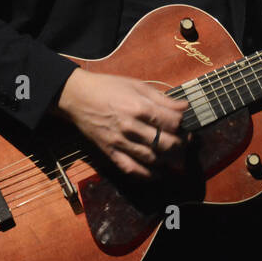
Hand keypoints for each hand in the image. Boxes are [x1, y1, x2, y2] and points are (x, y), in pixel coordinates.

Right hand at [51, 68, 189, 179]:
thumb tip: (184, 107)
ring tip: (175, 157)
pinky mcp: (110, 152)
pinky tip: (157, 174)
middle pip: (165, 143)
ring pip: (151, 158)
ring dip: (167, 161)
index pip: (171, 122)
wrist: (77, 96)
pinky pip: (131, 169)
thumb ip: (162, 98)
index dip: (182, 124)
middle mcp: (131, 127)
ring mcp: (120, 142)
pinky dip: (147, 175)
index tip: (183, 124)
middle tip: (185, 143)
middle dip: (180, 145)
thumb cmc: (108, 87)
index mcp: (139, 107)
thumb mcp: (136, 85)